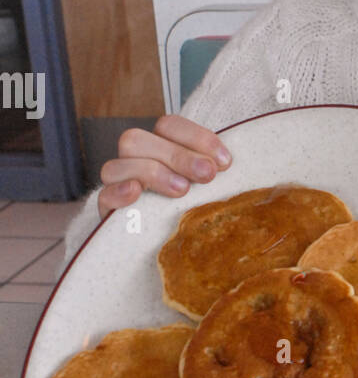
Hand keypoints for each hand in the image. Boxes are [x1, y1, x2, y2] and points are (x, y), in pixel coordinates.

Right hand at [97, 115, 231, 219]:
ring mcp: (117, 184)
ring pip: (116, 164)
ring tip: (182, 190)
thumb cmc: (191, 210)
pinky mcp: (108, 210)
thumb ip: (213, 172)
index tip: (225, 162)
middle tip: (207, 175)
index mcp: (159, 146)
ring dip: (152, 172)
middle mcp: (134, 160)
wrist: (157, 252)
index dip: (197, 137)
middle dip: (178, 155)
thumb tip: (233, 166)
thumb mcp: (207, 188)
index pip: (169, 125)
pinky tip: (136, 193)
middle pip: (138, 139)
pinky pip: (103, 195)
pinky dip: (118, 191)